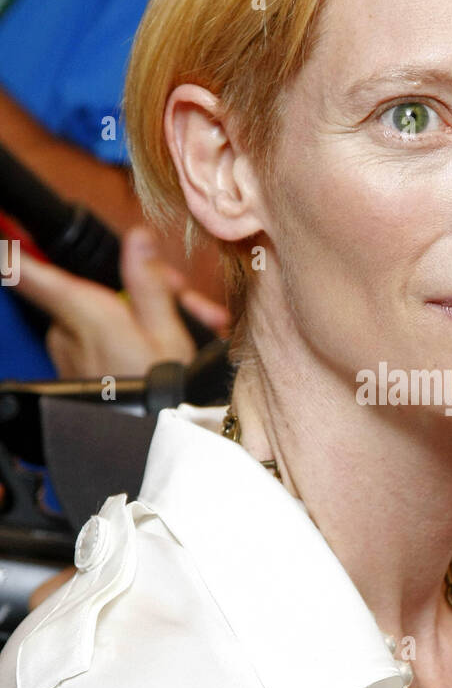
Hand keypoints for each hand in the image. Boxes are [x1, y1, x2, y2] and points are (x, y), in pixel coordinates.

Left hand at [13, 226, 230, 378]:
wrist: (151, 447)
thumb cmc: (160, 398)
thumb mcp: (169, 333)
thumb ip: (149, 282)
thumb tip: (138, 240)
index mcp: (87, 315)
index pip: (31, 275)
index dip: (15, 254)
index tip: (4, 240)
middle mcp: (69, 333)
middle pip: (94, 288)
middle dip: (141, 288)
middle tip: (183, 298)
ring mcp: (70, 354)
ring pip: (104, 312)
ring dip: (147, 314)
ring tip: (195, 327)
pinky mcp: (78, 370)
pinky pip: (103, 339)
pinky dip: (137, 337)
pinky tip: (175, 347)